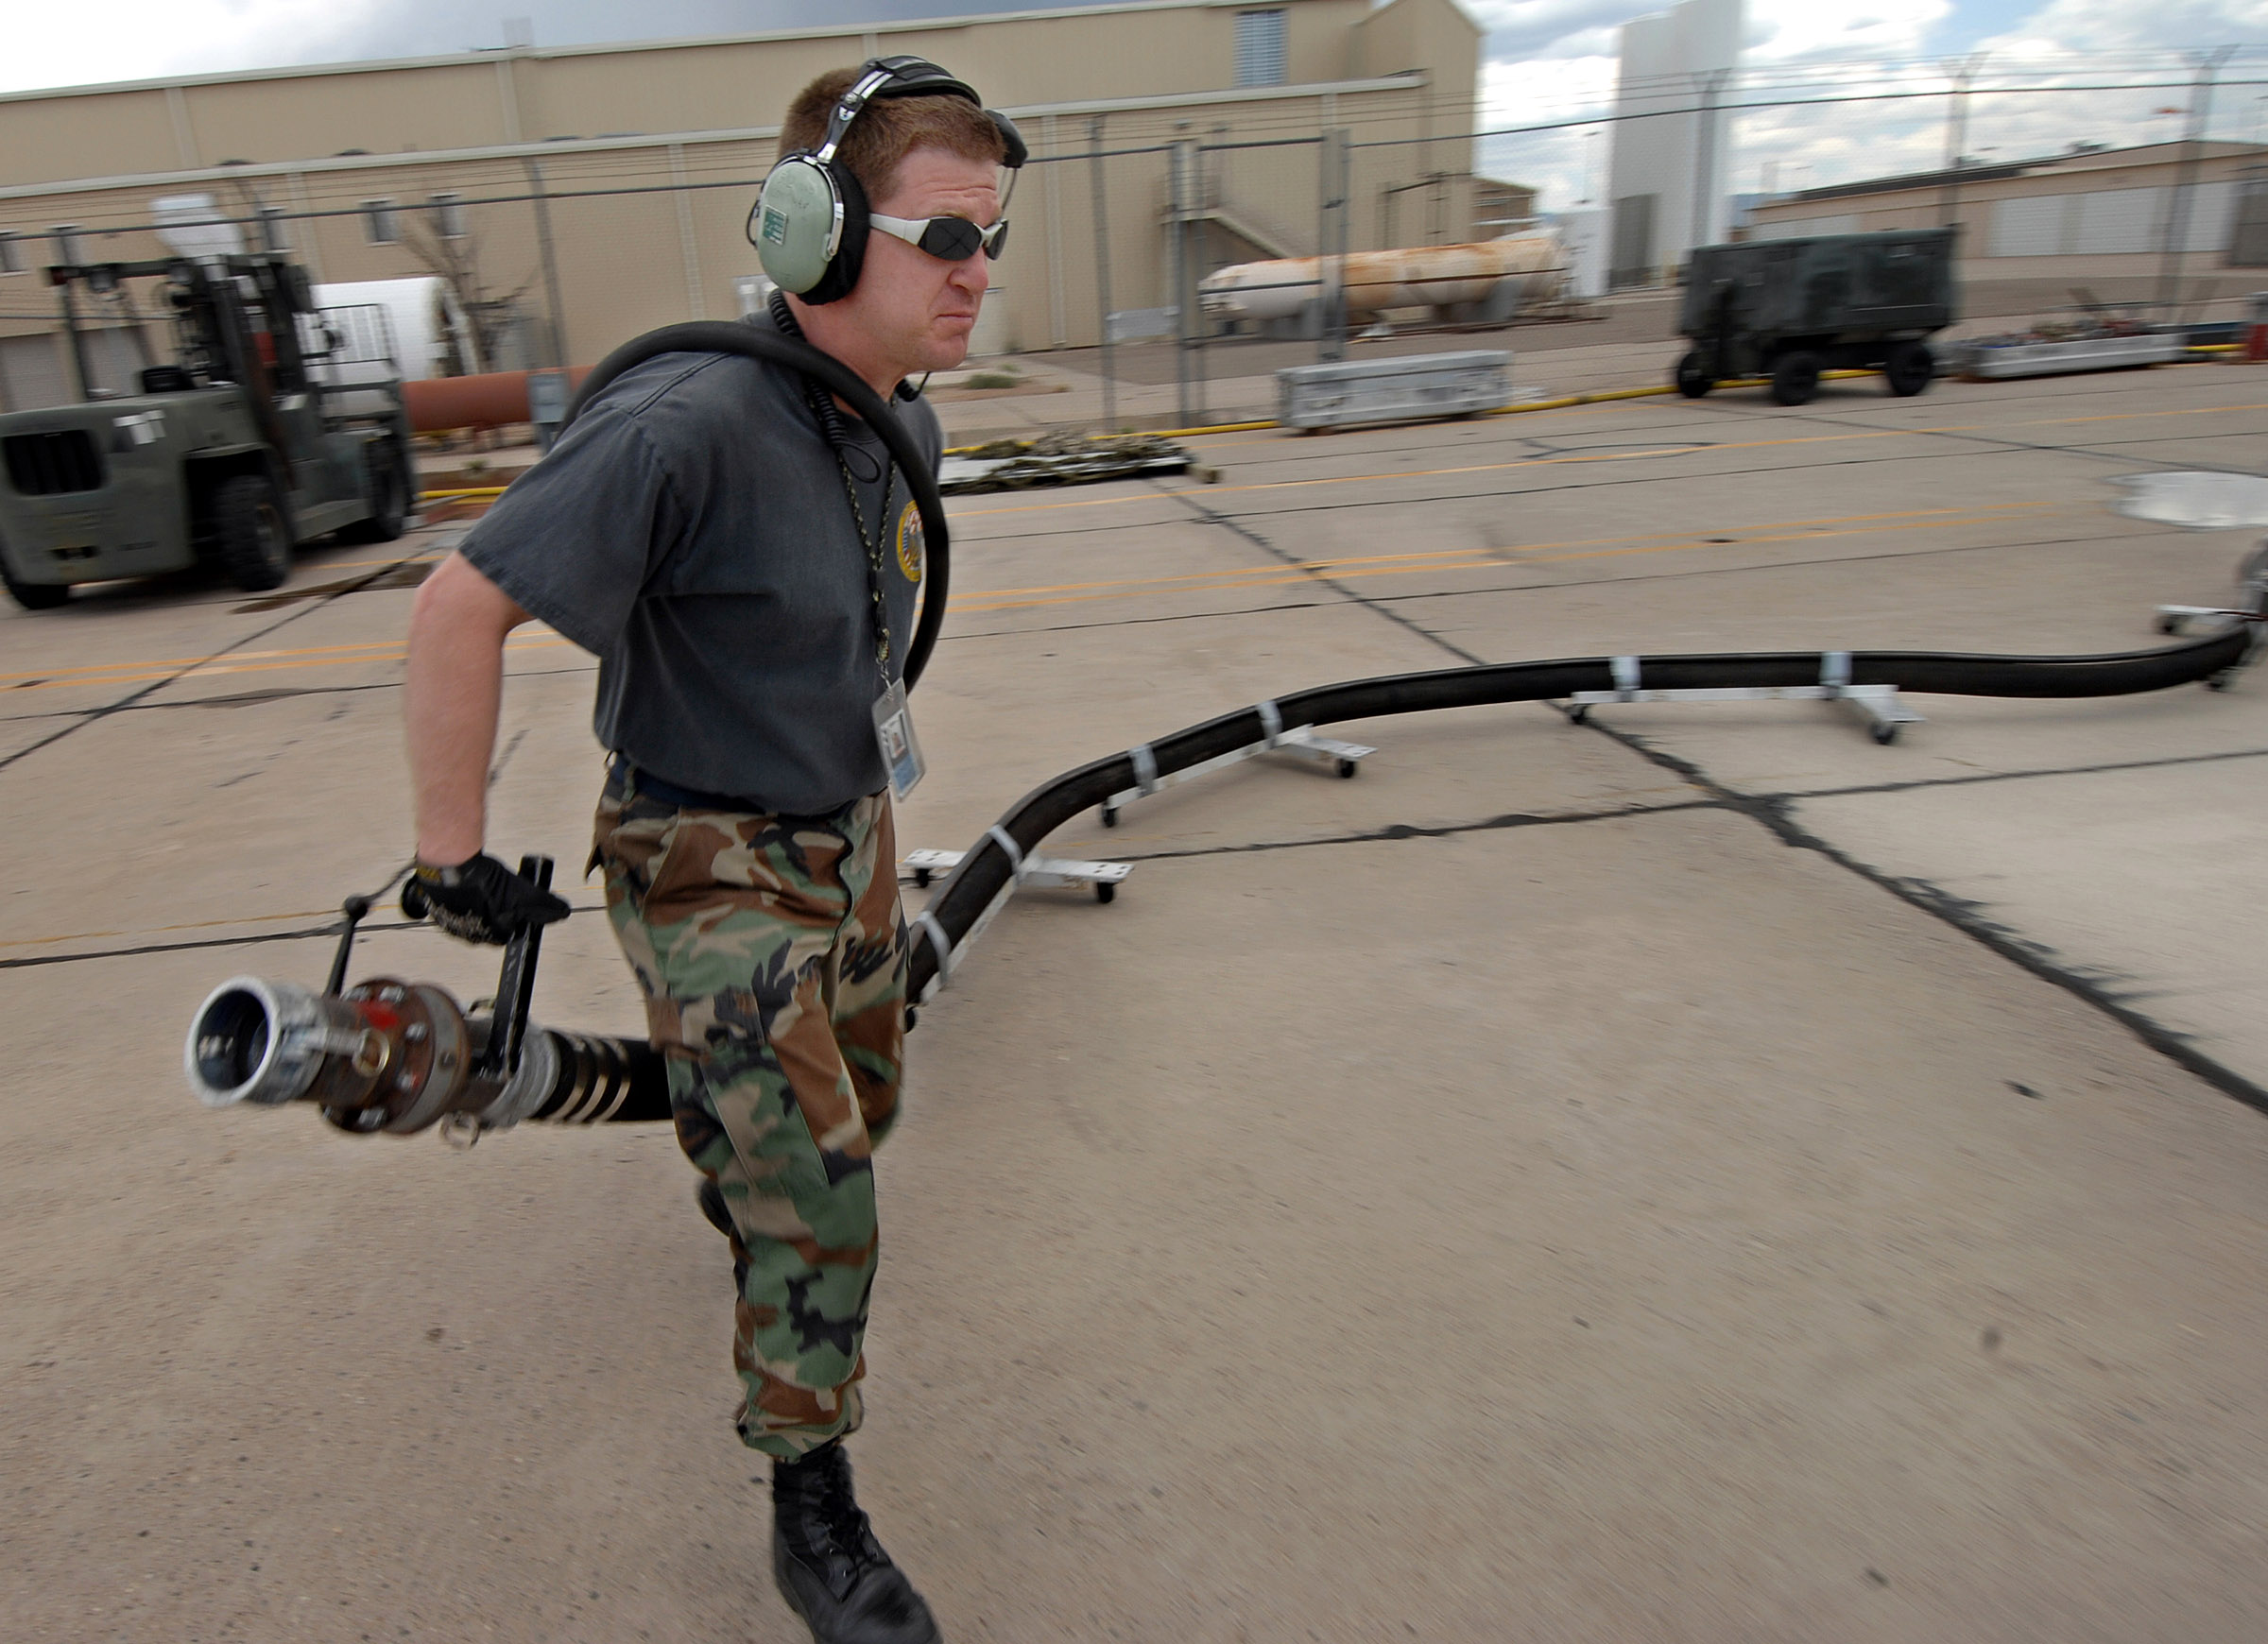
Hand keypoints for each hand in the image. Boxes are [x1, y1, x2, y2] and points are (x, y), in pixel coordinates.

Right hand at [402, 853, 570, 944]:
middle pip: (488, 929)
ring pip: (470, 921)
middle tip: (497, 894)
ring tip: (481, 889)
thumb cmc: (484, 880)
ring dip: (477, 908)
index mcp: (491, 933)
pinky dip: (460, 902)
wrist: (449, 865)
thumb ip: (543, 905)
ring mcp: (451, 924)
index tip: (512, 905)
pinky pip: (452, 912)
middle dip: (495, 914)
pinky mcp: (437, 911)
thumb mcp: (521, 891)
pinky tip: (465, 888)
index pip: (508, 934)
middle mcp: (470, 934)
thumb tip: (564, 912)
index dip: (514, 918)